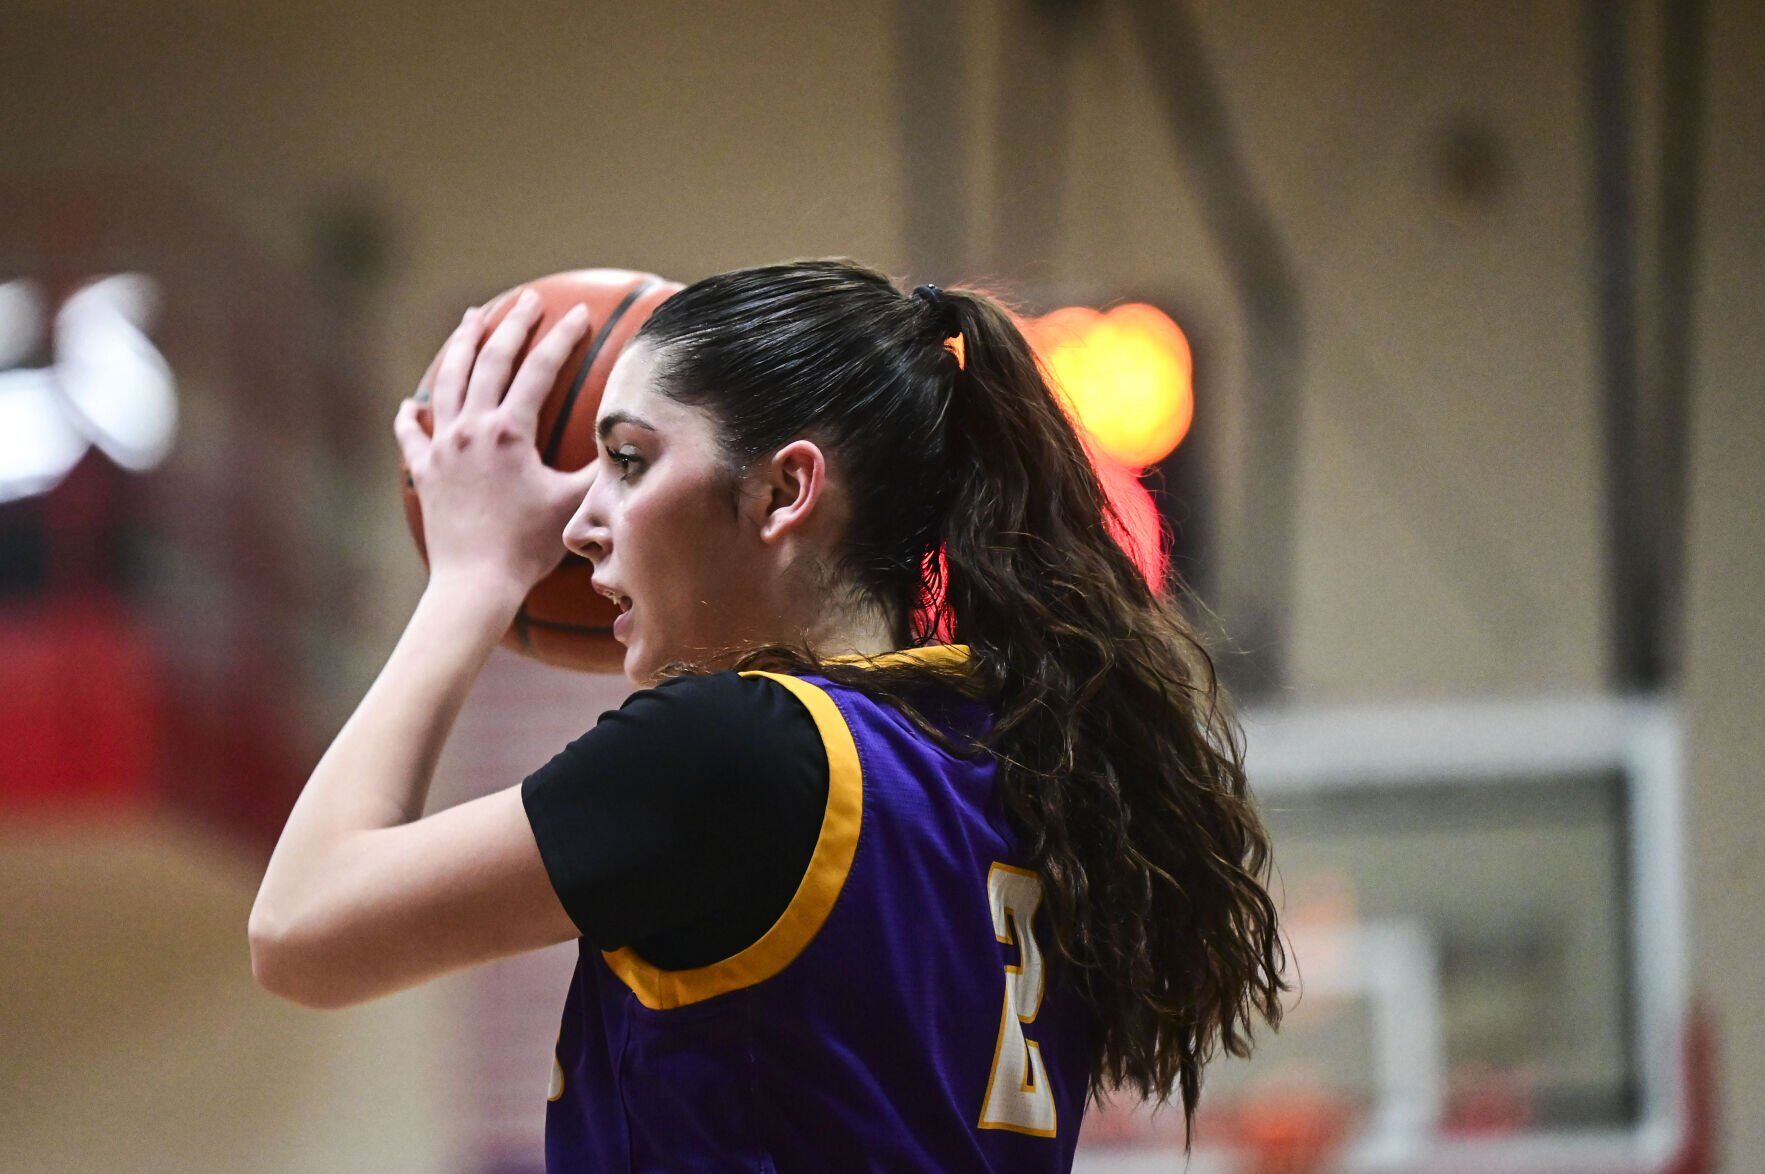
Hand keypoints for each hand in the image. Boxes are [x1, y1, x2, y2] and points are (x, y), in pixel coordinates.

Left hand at [394, 290, 595, 604]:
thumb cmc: (528, 547)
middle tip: (527, 299)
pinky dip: (411, 414)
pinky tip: (411, 403)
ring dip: (461, 345)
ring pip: (448, 381)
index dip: (562, 337)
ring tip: (471, 318)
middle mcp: (470, 429)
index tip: (579, 313)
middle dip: (512, 323)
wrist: (474, 583)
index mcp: (508, 432)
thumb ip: (600, 468)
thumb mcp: (573, 504)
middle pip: (490, 360)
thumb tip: (629, 443)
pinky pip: (412, 433)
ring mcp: (442, 447)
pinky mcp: (424, 472)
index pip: (538, 369)